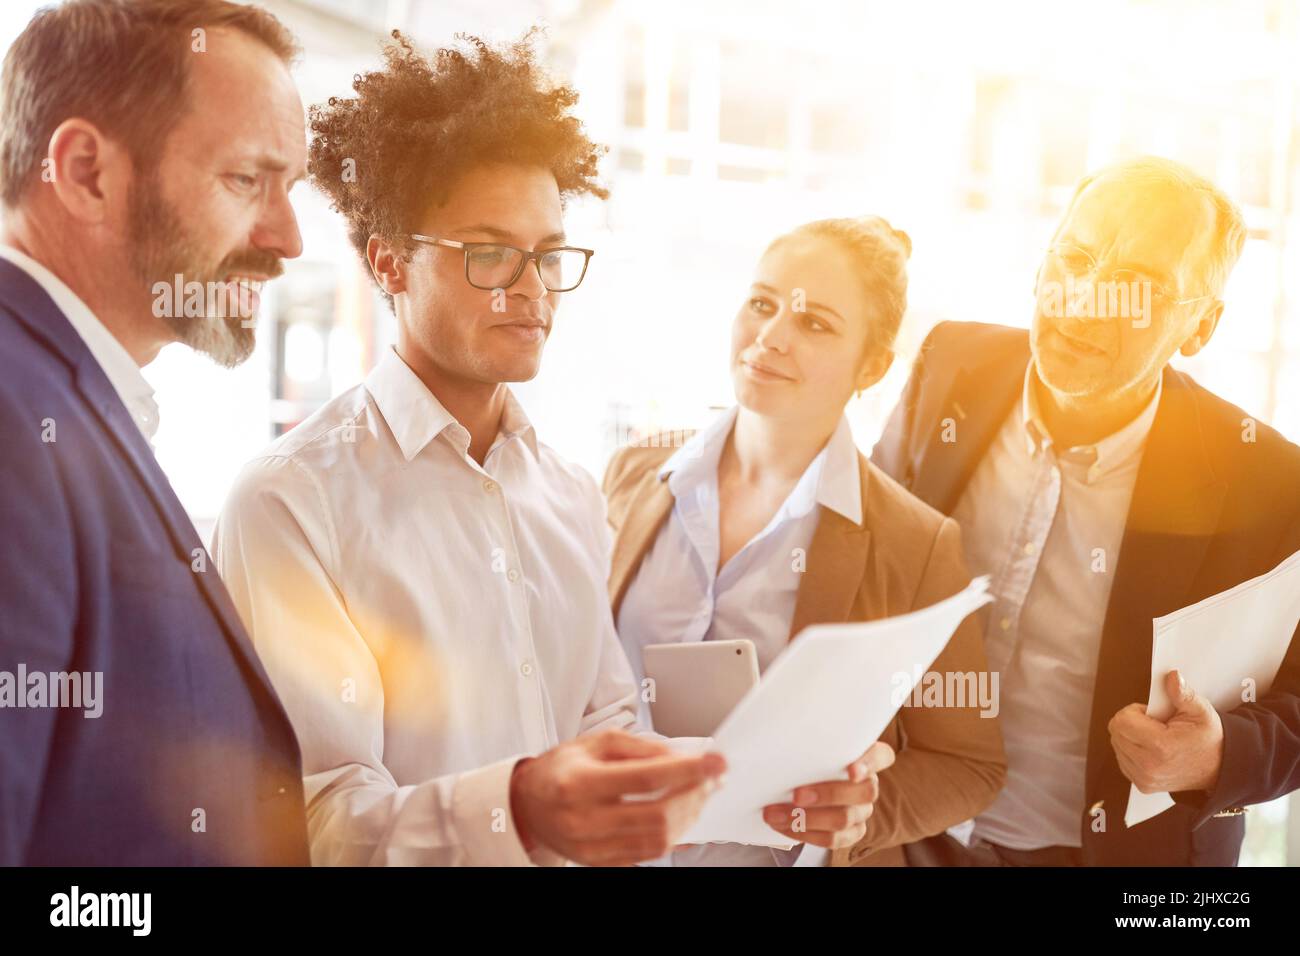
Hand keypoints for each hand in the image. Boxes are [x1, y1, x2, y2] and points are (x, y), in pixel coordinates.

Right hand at [509, 729, 725, 865]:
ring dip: (687, 818)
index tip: (715, 762)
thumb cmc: (563, 769)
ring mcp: (591, 847)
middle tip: (711, 780)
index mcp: (579, 782)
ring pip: (657, 841)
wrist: (529, 804)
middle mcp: (583, 819)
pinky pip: (647, 856)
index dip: (687, 771)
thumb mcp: (596, 743)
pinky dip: (672, 837)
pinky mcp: (599, 863)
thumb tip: (681, 758)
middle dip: (694, 796)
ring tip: (697, 796)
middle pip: (657, 815)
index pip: (645, 778)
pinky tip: (680, 817)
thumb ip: (640, 747)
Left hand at [761, 740, 894, 848]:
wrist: (802, 783)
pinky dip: (804, 833)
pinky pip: (833, 839)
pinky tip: (784, 826)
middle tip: (795, 795)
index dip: (870, 763)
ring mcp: (862, 811)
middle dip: (827, 795)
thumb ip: (811, 743)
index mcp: (867, 757)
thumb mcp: (813, 746)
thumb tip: (782, 737)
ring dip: (806, 818)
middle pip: (863, 792)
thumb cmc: (810, 758)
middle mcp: (869, 785)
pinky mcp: (851, 832)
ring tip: (776, 814)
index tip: (851, 770)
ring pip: (843, 819)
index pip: (882, 756)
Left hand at [1109, 669, 1223, 793]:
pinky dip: (1131, 750)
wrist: (1219, 769)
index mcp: (1160, 747)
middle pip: (1116, 732)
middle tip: (1155, 725)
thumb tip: (1172, 676)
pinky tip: (1151, 750)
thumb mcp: (1200, 711)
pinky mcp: (1142, 786)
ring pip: (1116, 745)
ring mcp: (1144, 779)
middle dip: (1131, 722)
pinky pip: (1122, 759)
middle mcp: (1148, 766)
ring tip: (1155, 737)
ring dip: (1130, 737)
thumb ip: (1182, 693)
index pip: (1122, 720)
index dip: (1135, 711)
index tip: (1152, 714)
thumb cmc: (1209, 738)